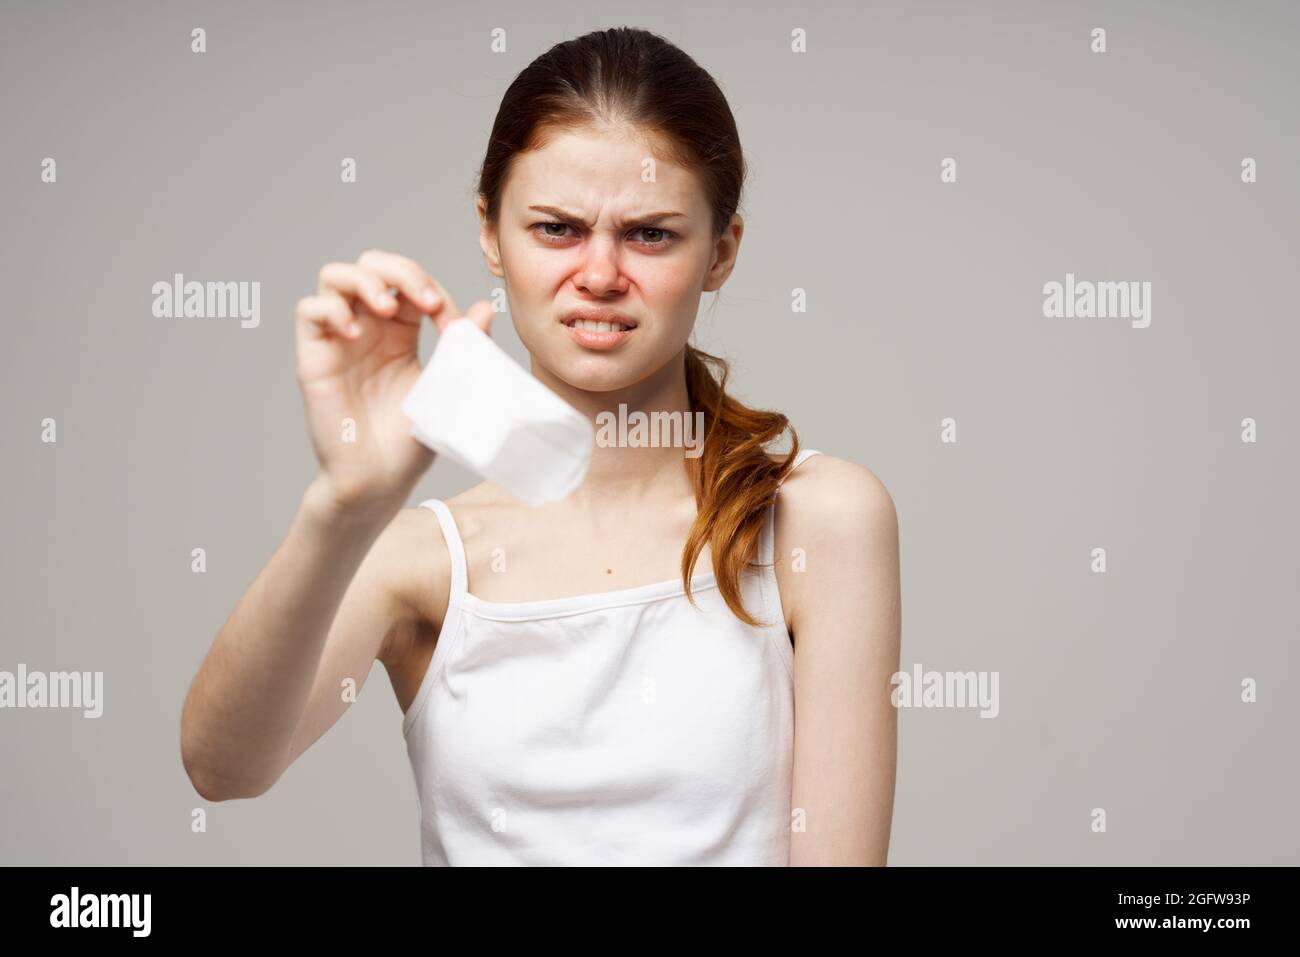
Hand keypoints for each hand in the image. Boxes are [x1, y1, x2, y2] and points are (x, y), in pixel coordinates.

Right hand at [294, 248, 493, 510]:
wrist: (380, 480)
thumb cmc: (411, 441)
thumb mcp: (447, 388)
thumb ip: (464, 348)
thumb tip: (485, 307)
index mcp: (401, 331)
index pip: (410, 282)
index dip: (433, 289)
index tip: (455, 325)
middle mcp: (367, 327)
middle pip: (372, 264)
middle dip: (401, 270)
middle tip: (425, 301)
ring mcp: (339, 339)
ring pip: (336, 276)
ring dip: (365, 280)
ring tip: (388, 307)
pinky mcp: (315, 357)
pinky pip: (309, 310)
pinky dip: (331, 309)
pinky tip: (354, 332)